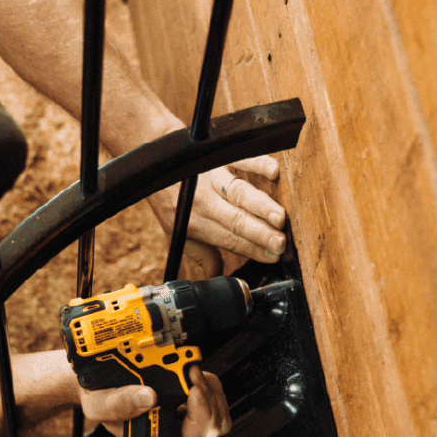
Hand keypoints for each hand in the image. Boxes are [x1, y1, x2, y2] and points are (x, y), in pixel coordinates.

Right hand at [79, 365, 231, 436]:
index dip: (200, 417)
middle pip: (213, 424)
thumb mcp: (98, 403)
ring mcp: (185, 413)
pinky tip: (189, 367)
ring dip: (208, 387)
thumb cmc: (99, 399)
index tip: (192, 391)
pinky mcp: (190, 396)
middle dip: (208, 398)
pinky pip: (211, 392)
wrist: (95, 384)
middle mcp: (175, 429)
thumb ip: (117, 405)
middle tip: (192, 374)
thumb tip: (147, 397)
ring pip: (216, 408)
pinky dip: (205, 378)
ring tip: (189, 368)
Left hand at [149, 155, 285, 279]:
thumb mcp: (179, 232)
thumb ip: (202, 255)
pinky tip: (272, 172)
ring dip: (261, 206)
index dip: (252, 249)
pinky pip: (239, 160)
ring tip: (279, 217)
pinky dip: (256, 164)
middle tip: (280, 243)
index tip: (274, 257)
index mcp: (197, 223)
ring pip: (239, 193)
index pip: (229, 240)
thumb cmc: (173, 202)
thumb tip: (217, 277)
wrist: (156, 165)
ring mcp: (212, 179)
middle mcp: (205, 202)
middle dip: (260, 233)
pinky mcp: (219, 158)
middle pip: (235, 219)